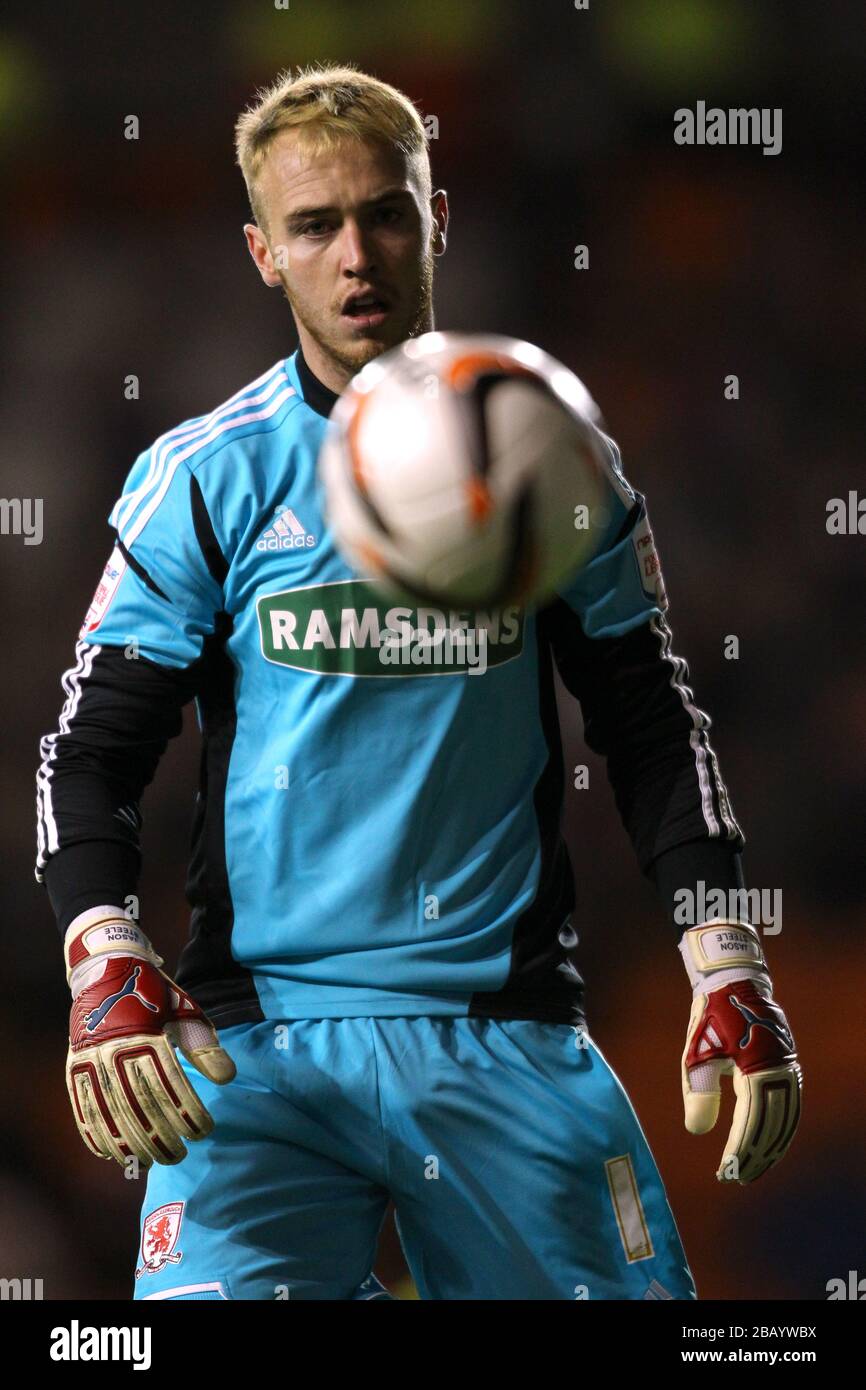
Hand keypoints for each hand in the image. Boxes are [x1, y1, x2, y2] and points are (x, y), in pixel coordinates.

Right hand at [65, 908, 235, 1166]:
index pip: (169, 1086)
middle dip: (161, 1136)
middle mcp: (114, 1050)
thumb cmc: (154, 995)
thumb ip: (204, 1046)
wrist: (107, 969)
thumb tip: (228, 1078)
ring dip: (132, 1144)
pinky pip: (82, 1109)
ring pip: (111, 1114)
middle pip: (139, 1106)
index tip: (204, 1130)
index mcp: (145, 1035)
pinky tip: (112, 1155)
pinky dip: (95, 1135)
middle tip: (180, 1154)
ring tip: (152, 1162)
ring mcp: (90, 1061)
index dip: (187, 1112)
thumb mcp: (184, 1012)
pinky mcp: (74, 1068)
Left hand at [679, 921, 801, 1183]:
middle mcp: (782, 1071)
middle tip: (737, 1177)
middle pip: (773, 1125)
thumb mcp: (697, 1055)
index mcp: (760, 1068)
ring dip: (770, 1145)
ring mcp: (789, 1068)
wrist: (735, 983)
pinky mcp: (788, 1067)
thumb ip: (699, 1094)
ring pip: (785, 1118)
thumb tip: (697, 1133)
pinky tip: (767, 1143)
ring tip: (751, 1167)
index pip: (752, 1122)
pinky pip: (789, 1105)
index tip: (726, 1172)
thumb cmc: (712, 1018)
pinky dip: (779, 1127)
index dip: (740, 1150)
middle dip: (755, 1154)